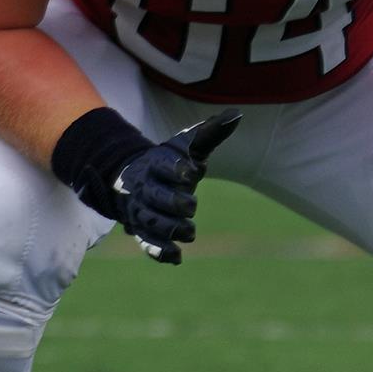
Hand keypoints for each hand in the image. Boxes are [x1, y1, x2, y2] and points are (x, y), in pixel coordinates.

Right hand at [52, 108, 240, 263]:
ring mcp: (141, 211)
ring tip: (189, 232)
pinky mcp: (143, 231)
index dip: (178, 170)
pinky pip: (147, 244)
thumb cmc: (170, 161)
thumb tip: (237, 115)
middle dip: (173, 203)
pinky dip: (160, 252)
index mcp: (156, 164)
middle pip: (155, 198)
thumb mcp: (188, 145)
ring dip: (170, 229)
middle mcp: (145, 188)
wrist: (135, 179)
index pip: (165, 166)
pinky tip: (176, 257)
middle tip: (191, 206)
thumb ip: (211, 132)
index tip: (194, 172)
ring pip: (151, 223)